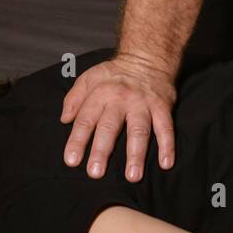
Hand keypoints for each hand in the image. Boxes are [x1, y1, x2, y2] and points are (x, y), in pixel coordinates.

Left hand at [60, 53, 176, 182]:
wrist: (146, 56)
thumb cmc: (114, 74)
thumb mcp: (89, 78)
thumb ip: (74, 98)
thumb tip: (65, 120)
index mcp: (100, 94)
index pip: (85, 120)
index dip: (77, 141)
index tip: (72, 161)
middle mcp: (120, 99)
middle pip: (109, 127)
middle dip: (102, 150)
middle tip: (95, 173)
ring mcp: (143, 104)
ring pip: (139, 130)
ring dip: (136, 154)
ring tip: (133, 176)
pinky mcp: (162, 106)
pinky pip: (166, 127)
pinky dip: (167, 145)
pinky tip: (166, 163)